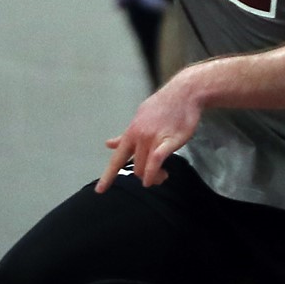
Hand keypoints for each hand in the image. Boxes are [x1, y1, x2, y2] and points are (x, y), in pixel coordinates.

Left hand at [96, 71, 203, 192]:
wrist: (184, 92)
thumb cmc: (164, 105)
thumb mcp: (140, 117)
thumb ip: (125, 134)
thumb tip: (108, 143)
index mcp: (132, 131)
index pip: (117, 158)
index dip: (108, 176)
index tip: (99, 191)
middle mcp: (139, 136)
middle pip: (135, 167)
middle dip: (144, 176)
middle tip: (156, 176)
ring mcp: (153, 138)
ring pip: (144, 168)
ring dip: (154, 177)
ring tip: (163, 174)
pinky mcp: (169, 140)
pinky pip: (155, 161)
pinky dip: (153, 173)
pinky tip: (160, 176)